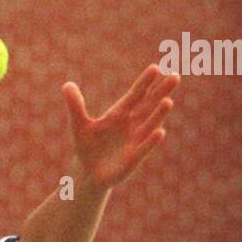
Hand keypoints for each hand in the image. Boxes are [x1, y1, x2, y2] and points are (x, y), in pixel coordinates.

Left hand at [62, 64, 178, 188]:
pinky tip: (160, 132)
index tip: (156, 67)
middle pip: (149, 105)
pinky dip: (150, 141)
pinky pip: (143, 148)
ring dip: (159, 114)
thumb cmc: (86, 146)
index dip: (145, 82)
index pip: (135, 94)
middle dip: (161, 92)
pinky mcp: (133, 159)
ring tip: (168, 101)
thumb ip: (75, 106)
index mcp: (120, 112)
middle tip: (175, 76)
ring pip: (149, 124)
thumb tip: (66, 86)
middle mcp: (132, 124)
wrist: (88, 173)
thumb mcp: (79, 125)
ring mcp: (134, 141)